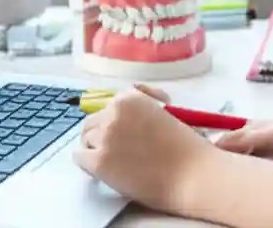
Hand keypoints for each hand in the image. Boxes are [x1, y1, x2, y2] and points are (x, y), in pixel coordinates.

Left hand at [73, 86, 214, 212]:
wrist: (192, 174)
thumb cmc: (188, 147)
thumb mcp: (166, 113)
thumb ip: (143, 108)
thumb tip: (129, 113)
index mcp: (130, 97)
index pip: (112, 103)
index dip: (121, 116)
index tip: (133, 126)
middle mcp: (113, 113)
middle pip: (94, 121)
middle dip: (104, 133)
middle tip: (119, 148)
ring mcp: (105, 136)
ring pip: (87, 139)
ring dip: (98, 148)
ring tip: (116, 161)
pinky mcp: (99, 161)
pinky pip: (80, 157)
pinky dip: (88, 163)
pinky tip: (103, 171)